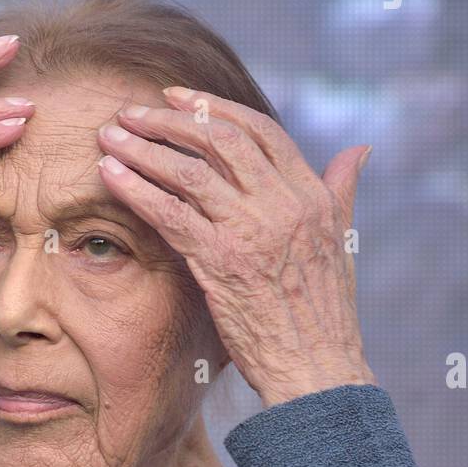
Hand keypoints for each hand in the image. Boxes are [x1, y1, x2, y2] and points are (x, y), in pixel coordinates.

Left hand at [96, 88, 375, 406]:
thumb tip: (359, 151)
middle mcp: (284, 205)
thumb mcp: (342, 242)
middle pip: (220, 141)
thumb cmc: (324, 314)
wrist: (315, 368)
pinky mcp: (221, 262)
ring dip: (143, 149)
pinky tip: (110, 176)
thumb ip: (342, 192)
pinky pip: (170, 214)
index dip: (215, 108)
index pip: (260, 132)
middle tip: (131, 112)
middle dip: (170, 121)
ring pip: (189, 171)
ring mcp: (251, 232)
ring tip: (109, 137)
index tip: (178, 98)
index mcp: (312, 196)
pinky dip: (136, 190)